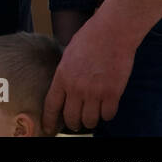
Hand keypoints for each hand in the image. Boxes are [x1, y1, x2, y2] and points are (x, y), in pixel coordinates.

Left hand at [42, 9, 137, 133]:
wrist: (112, 32)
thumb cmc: (89, 39)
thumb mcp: (68, 55)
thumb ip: (65, 73)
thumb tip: (64, 87)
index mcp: (62, 77)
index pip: (51, 105)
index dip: (49, 120)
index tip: (48, 128)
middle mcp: (76, 88)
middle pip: (71, 117)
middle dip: (73, 124)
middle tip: (75, 124)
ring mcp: (95, 92)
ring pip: (90, 120)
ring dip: (90, 121)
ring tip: (91, 117)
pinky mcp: (113, 93)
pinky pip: (108, 115)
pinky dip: (107, 115)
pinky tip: (106, 109)